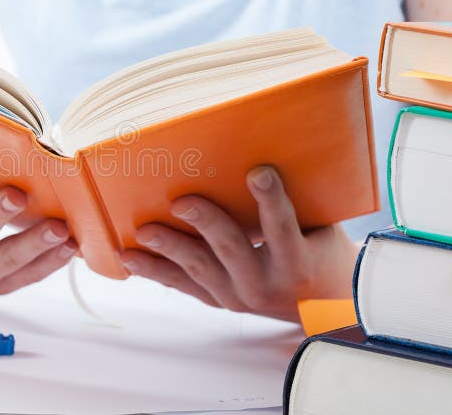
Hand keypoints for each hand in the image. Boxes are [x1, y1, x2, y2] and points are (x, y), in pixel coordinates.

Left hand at [119, 166, 359, 321]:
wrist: (322, 304)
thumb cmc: (319, 250)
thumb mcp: (318, 226)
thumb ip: (295, 200)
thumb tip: (265, 147)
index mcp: (296, 263)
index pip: (282, 229)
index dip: (271, 201)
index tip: (259, 172)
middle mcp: (265, 285)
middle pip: (232, 249)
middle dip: (206, 223)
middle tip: (181, 202)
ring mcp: (237, 297)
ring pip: (199, 269)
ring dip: (169, 247)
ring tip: (145, 231)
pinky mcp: (217, 301)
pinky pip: (182, 284)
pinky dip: (155, 270)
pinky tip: (129, 256)